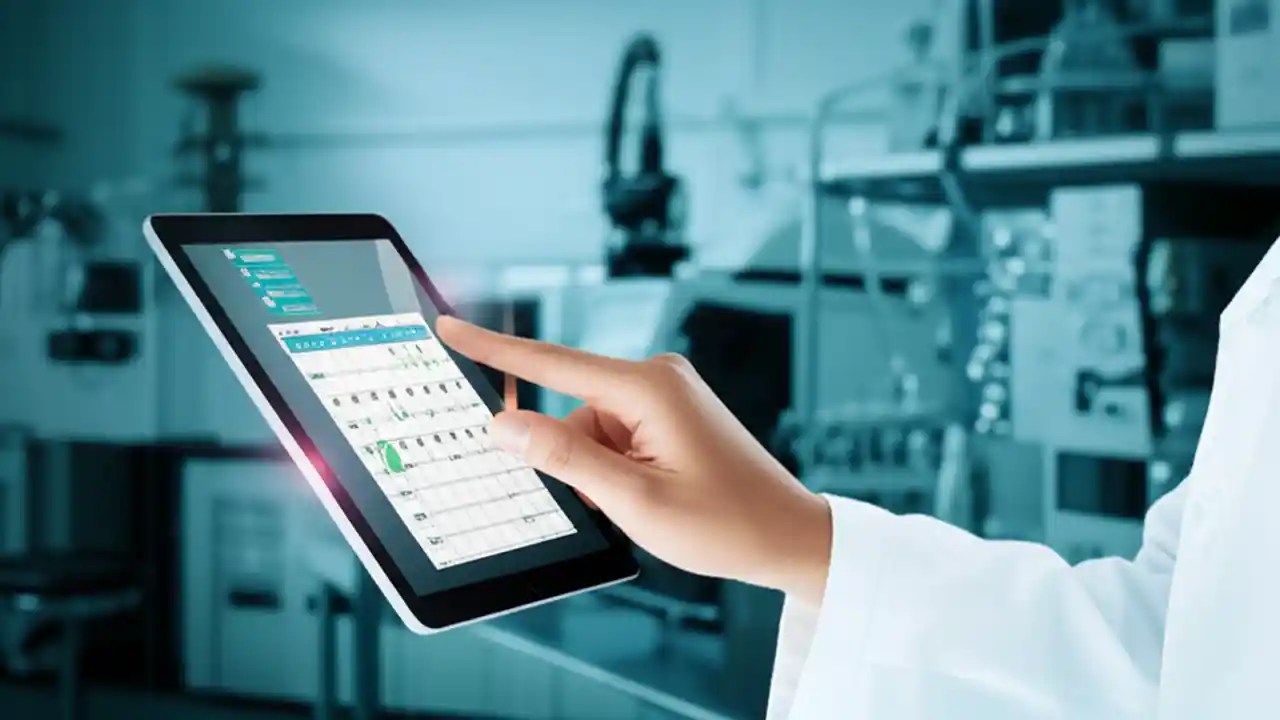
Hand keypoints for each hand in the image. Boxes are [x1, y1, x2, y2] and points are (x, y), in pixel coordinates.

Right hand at [436, 316, 831, 602]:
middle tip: (616, 501)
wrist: (788, 536)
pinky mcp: (667, 413)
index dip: (493, 350)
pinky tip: (650, 495)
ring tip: (650, 504)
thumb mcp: (635, 500)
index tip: (448, 328)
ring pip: (589, 431)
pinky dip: (613, 470)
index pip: (551, 363)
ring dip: (597, 473)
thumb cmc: (725, 523)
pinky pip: (612, 436)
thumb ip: (564, 458)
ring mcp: (663, 394)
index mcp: (648, 387)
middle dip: (572, 460)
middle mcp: (655, 378)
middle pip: (571, 411)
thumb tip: (505, 426)